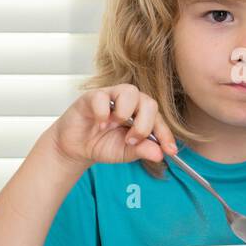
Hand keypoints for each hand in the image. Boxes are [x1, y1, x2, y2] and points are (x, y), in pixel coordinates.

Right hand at [50, 83, 178, 167]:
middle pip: (148, 102)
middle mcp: (129, 102)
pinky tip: (99, 125)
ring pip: (130, 92)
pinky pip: (102, 97)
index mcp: (141, 115)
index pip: (159, 120)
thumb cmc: (101, 145)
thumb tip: (159, 153)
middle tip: (132, 140)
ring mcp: (111, 96)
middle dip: (144, 125)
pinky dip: (103, 113)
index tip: (169, 150)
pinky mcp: (92, 97)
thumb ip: (142, 150)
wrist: (76, 148)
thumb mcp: (125, 153)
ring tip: (114, 127)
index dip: (165, 134)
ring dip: (125, 113)